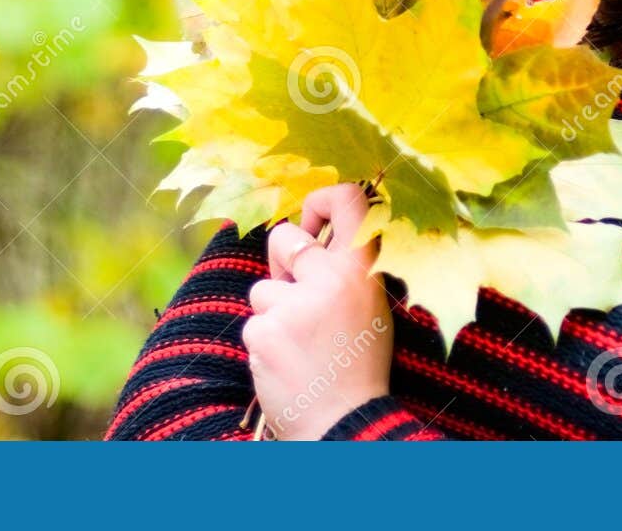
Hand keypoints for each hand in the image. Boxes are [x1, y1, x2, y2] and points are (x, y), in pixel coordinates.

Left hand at [244, 182, 393, 439]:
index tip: (311, 224)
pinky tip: (287, 364)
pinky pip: (252, 323)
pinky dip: (264, 343)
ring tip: (301, 346)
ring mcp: (295, 305)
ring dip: (273, 313)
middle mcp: (332, 279)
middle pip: (284, 238)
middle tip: (299, 301)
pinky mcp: (264, 332)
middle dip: (280, 263)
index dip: (320, 199)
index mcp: (364, 268)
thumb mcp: (369, 304)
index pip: (349, 198)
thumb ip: (343, 267)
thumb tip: (304, 234)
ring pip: (262, 289)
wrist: (344, 424)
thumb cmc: (357, 363)